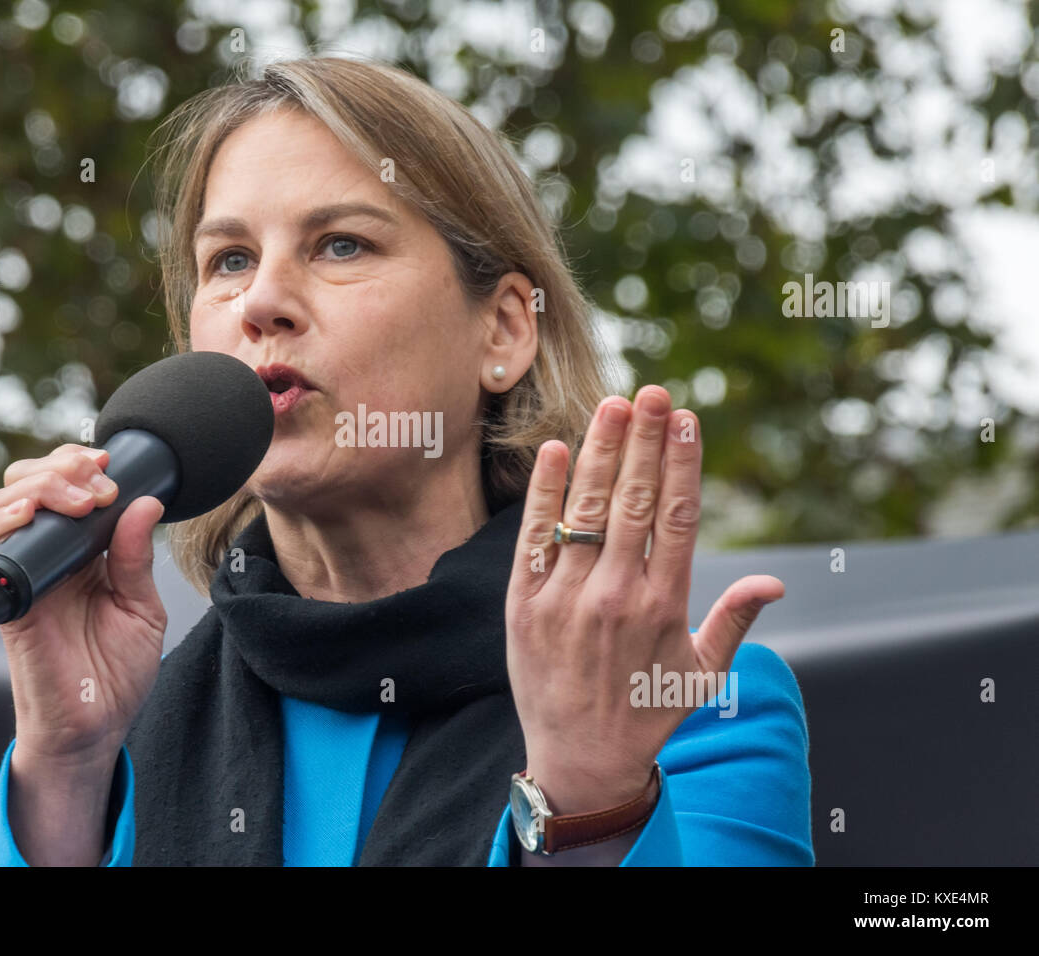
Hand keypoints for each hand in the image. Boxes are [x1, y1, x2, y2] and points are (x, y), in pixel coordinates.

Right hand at [0, 443, 168, 766]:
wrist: (93, 726)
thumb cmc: (115, 672)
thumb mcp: (142, 609)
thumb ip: (137, 558)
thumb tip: (146, 503)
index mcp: (82, 550)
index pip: (66, 486)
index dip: (78, 463)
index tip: (108, 463)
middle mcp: (47, 555)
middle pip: (28, 483)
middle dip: (59, 468)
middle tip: (97, 485)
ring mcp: (21, 573)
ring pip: (1, 505)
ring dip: (36, 488)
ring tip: (74, 501)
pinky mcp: (3, 598)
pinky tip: (24, 517)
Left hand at [504, 386, 783, 813]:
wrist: (580, 760)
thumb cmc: (647, 714)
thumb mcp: (703, 676)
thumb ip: (735, 622)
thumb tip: (777, 583)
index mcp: (664, 607)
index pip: (675, 517)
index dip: (681, 462)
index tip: (686, 419)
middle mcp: (615, 596)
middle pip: (632, 501)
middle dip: (644, 440)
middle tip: (652, 391)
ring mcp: (566, 598)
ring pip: (586, 509)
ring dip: (600, 452)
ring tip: (612, 405)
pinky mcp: (523, 606)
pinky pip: (534, 538)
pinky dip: (546, 494)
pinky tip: (558, 451)